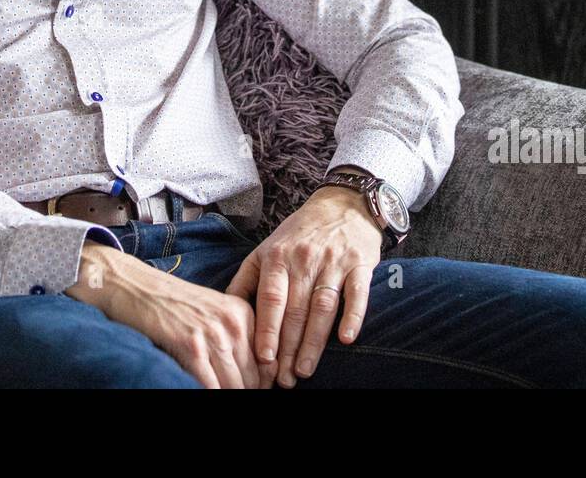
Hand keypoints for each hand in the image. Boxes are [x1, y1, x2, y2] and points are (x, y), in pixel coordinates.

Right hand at [66, 242, 272, 387]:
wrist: (139, 288)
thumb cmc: (175, 305)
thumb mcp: (215, 312)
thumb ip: (237, 338)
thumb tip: (256, 378)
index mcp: (243, 313)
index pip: (268, 362)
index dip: (262, 383)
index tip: (252, 389)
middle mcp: (233, 323)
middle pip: (253, 378)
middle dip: (244, 391)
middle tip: (233, 393)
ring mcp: (213, 335)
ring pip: (234, 386)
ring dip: (227, 394)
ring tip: (216, 389)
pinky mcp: (191, 348)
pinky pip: (210, 387)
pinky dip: (207, 393)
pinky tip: (197, 388)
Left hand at [224, 186, 381, 386]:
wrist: (343, 204)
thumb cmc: (299, 233)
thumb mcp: (267, 248)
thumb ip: (247, 279)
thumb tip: (225, 309)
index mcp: (278, 256)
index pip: (271, 298)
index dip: (267, 329)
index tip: (263, 358)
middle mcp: (304, 258)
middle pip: (296, 309)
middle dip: (288, 347)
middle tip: (284, 379)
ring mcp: (333, 261)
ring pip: (322, 306)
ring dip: (314, 342)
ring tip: (305, 370)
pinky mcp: (360, 264)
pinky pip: (357, 293)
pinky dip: (353, 316)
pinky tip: (346, 338)